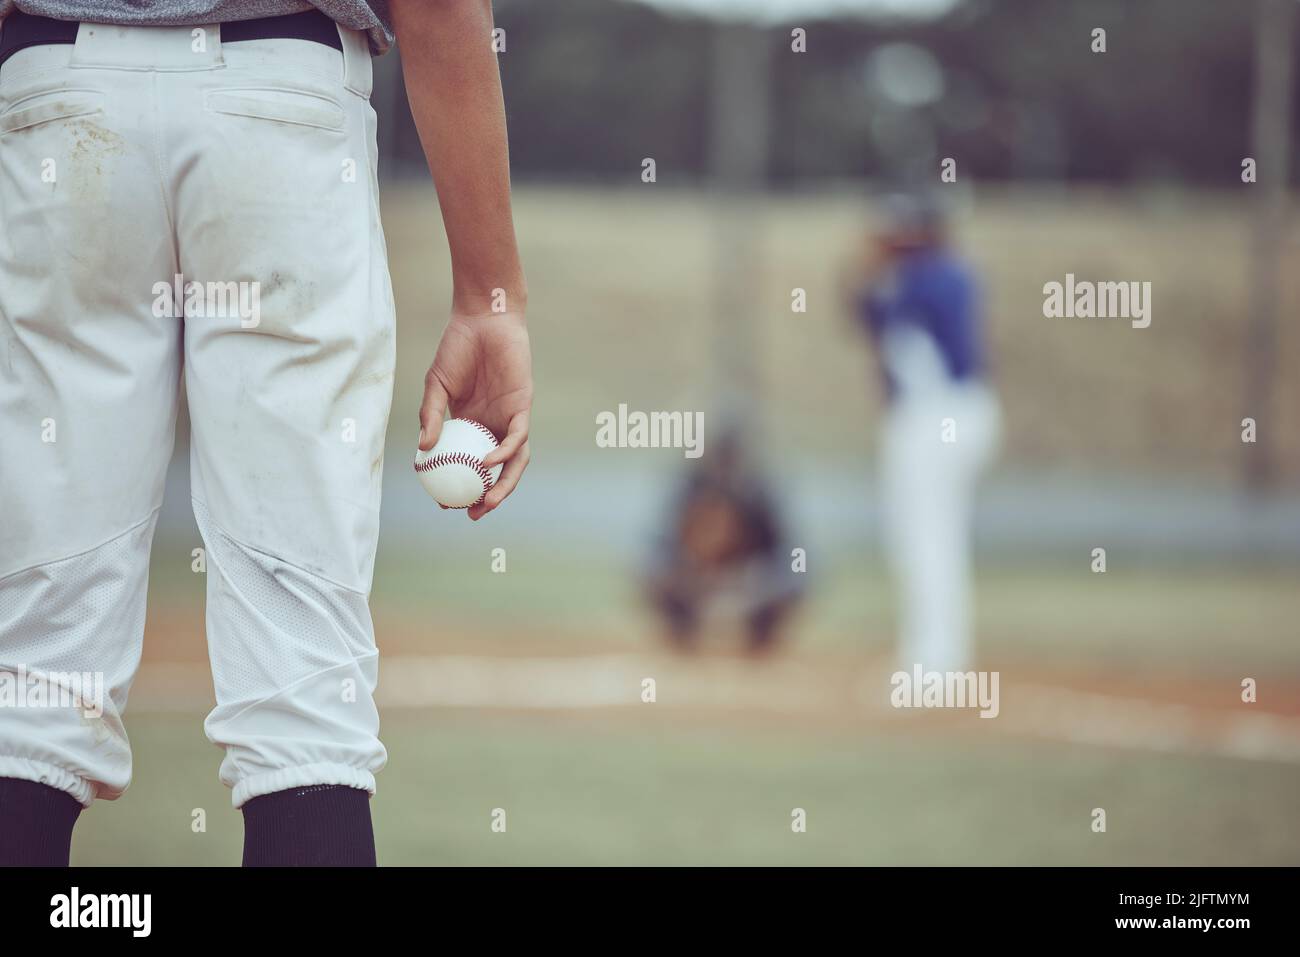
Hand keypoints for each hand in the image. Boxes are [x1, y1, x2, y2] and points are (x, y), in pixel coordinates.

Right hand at [418, 310, 531, 519]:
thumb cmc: (458, 348)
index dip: (461, 486)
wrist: (483, 320)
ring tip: (488, 503)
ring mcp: (510, 417)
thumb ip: (430, 416)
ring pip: (514, 461)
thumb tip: (424, 450)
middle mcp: (493, 425)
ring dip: (504, 485)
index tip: (446, 504)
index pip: (469, 464)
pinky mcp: (523, 406)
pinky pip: (518, 437)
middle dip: (488, 498)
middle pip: (496, 471)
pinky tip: (488, 464)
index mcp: (472, 424)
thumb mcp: (436, 386)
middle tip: (472, 515)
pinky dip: (504, 453)